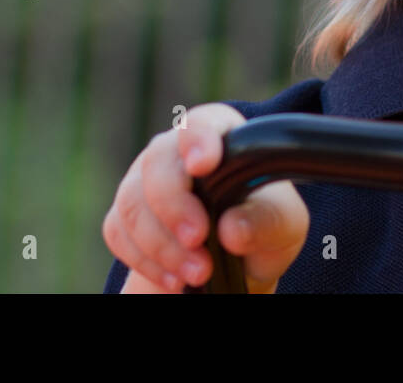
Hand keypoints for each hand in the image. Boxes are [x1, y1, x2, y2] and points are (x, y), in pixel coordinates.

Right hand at [102, 103, 309, 292]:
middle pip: (157, 164)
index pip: (202, 123)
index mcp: (221, 135)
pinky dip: (145, 260)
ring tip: (197, 273)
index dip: (198, 139)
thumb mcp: (284, 227)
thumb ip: (267, 222)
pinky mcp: (126, 213)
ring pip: (133, 202)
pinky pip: (118, 231)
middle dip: (174, 207)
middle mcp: (176, 150)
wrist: (235, 262)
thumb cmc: (264, 228)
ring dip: (161, 244)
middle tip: (199, 240)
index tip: (202, 165)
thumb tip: (232, 228)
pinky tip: (174, 279)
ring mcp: (145, 179)